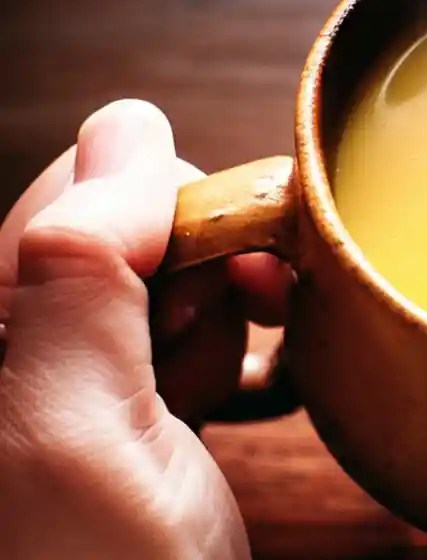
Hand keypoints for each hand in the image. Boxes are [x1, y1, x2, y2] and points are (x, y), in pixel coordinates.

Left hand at [0, 101, 287, 559]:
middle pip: (140, 226)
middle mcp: (30, 345)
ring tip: (246, 364)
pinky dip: (243, 347)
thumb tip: (126, 130)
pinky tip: (253, 382)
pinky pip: (199, 335)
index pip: (88, 187)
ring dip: (236, 304)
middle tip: (258, 314)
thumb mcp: (77, 435)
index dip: (184, 202)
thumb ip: (77, 281)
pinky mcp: (140, 416)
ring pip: (180, 277)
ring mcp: (88, 382)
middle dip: (217, 256)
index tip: (255, 255)